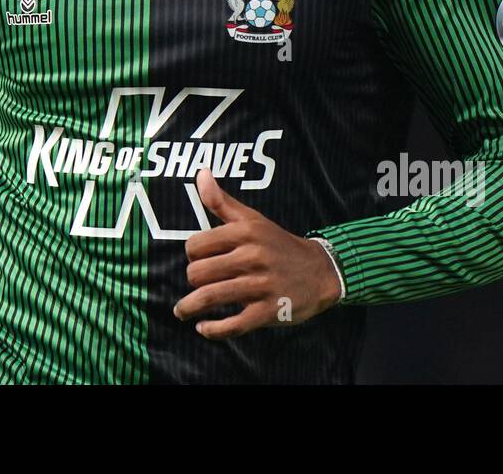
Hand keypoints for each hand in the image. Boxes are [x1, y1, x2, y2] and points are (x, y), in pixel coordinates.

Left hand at [173, 169, 342, 338]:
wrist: (320, 271)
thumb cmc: (277, 243)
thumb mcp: (252, 218)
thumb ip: (222, 201)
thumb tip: (201, 173)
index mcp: (245, 232)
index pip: (195, 246)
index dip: (191, 255)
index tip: (199, 259)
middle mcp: (252, 256)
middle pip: (198, 273)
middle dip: (192, 280)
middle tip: (197, 283)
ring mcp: (261, 285)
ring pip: (210, 297)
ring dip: (188, 308)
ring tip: (181, 312)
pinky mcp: (268, 311)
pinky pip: (232, 325)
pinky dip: (213, 330)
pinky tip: (204, 328)